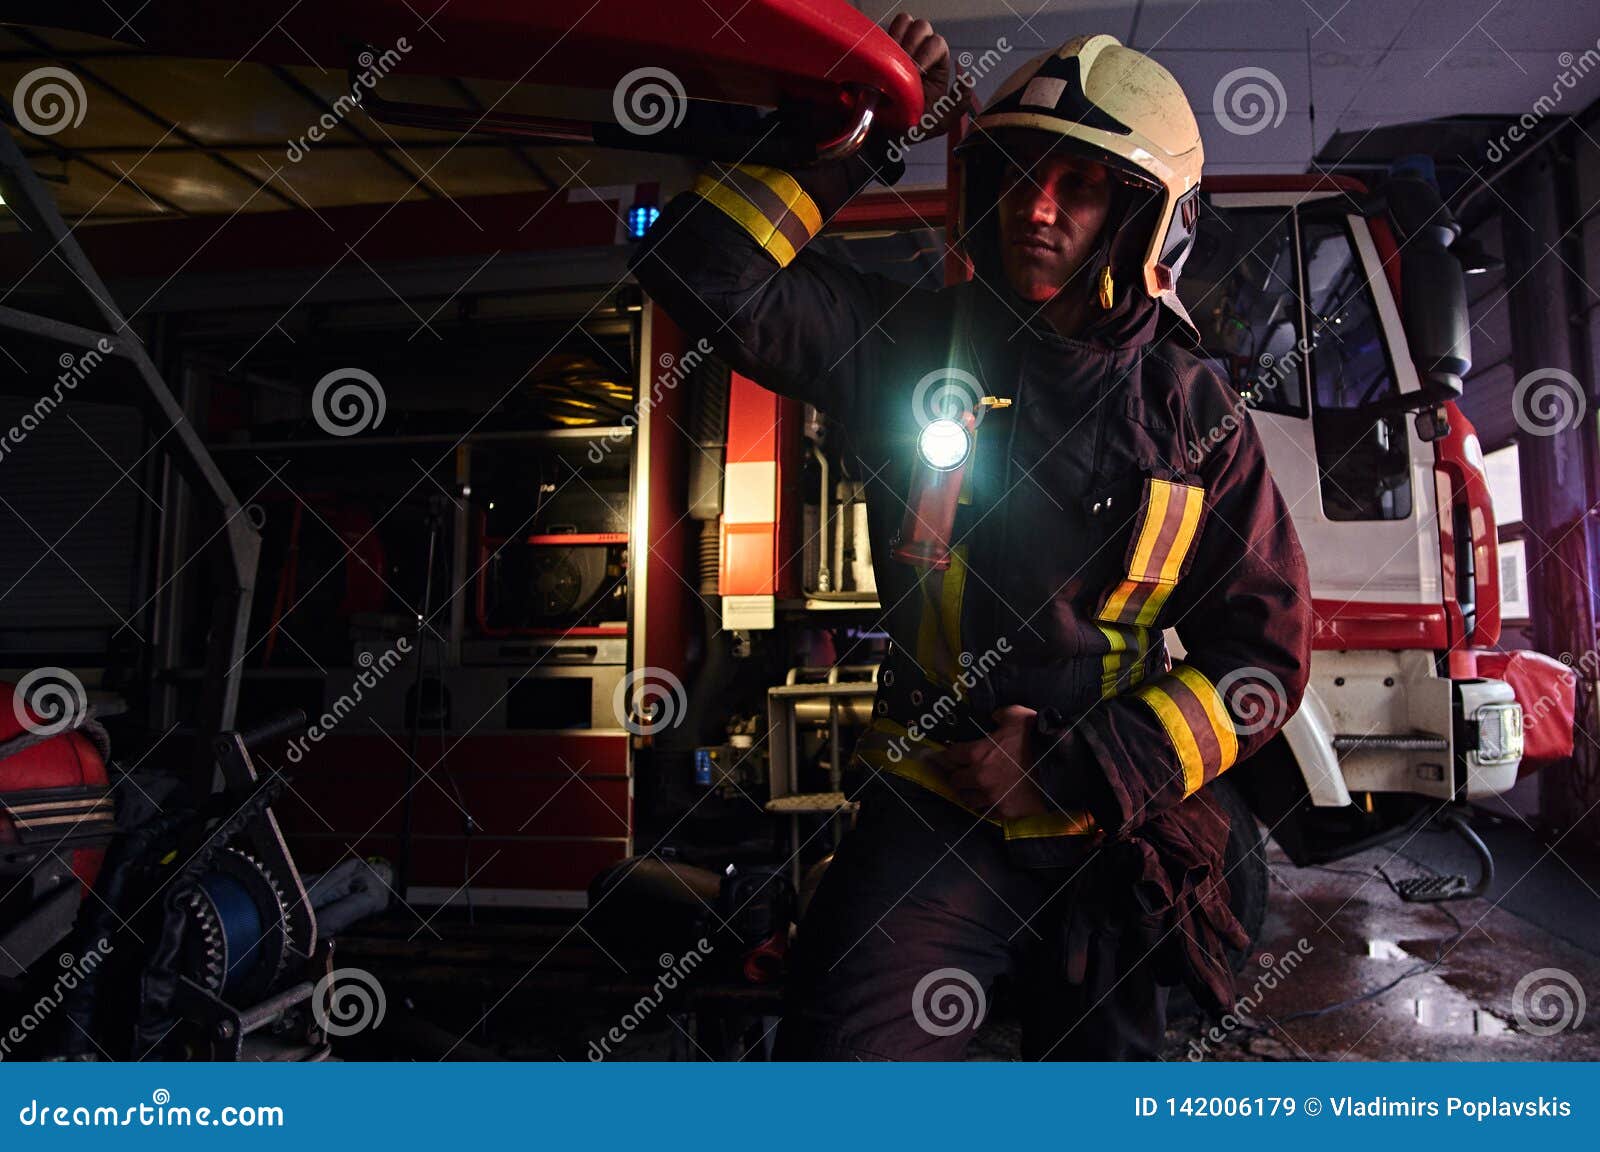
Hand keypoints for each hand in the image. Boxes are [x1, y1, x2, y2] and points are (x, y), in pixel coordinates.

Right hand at [885, 12, 974, 139]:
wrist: (882, 134)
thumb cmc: (911, 128)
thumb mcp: (942, 121)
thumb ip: (960, 102)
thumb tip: (965, 76)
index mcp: (936, 65)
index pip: (937, 43)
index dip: (927, 53)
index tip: (916, 73)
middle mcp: (919, 52)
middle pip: (922, 28)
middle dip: (912, 45)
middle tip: (903, 66)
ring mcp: (898, 49)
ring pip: (905, 23)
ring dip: (899, 40)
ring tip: (892, 62)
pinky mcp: (880, 50)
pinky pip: (884, 30)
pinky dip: (884, 40)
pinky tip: (881, 60)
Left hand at [936, 705, 1050, 819]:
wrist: (1060, 769)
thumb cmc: (1037, 741)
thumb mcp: (1018, 716)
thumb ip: (1001, 714)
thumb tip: (994, 717)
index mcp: (977, 754)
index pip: (951, 755)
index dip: (952, 754)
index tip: (954, 755)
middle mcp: (979, 777)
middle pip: (955, 780)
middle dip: (958, 775)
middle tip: (963, 772)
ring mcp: (990, 797)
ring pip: (967, 799)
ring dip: (969, 793)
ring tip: (974, 789)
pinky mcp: (1003, 811)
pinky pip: (985, 812)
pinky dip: (984, 807)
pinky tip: (989, 801)